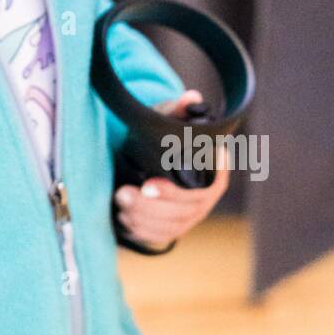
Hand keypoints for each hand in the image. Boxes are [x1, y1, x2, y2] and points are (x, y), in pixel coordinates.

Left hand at [112, 90, 229, 250]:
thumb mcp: (172, 120)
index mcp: (214, 176)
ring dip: (142, 219)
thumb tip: (191, 97)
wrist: (161, 153)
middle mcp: (205, 200)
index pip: (198, 193)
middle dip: (149, 207)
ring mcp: (190, 217)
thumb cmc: (169, 135)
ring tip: (119, 202)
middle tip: (122, 194)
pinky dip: (142, 230)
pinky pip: (160, 236)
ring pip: (170, 228)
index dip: (172, 193)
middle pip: (182, 215)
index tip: (147, 185)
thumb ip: (181, 111)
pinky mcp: (173, 227)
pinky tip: (124, 219)